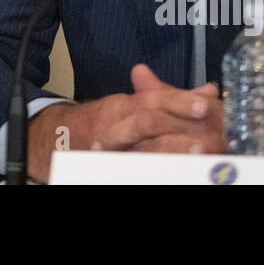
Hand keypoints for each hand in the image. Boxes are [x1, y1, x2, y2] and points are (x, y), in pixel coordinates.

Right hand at [25, 63, 225, 181]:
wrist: (54, 139)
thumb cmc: (101, 122)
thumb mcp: (131, 105)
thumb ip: (169, 98)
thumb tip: (209, 92)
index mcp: (121, 107)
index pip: (151, 99)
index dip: (178, 101)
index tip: (203, 104)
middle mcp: (113, 127)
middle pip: (146, 122)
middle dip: (178, 126)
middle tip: (208, 131)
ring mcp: (110, 151)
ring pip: (142, 149)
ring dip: (171, 150)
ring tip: (197, 152)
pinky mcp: (108, 168)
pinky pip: (135, 170)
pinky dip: (154, 171)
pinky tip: (174, 173)